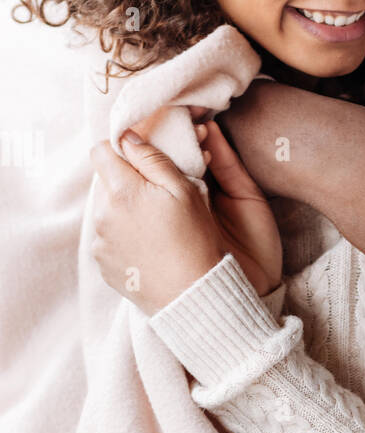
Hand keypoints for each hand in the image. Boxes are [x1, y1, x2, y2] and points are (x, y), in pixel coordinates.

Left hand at [89, 126, 280, 315]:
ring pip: (107, 211)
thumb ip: (153, 158)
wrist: (193, 296)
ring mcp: (100, 243)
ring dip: (125, 210)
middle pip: (105, 183)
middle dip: (127, 182)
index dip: (120, 149)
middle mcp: (102, 215)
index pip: (100, 151)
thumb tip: (128, 137)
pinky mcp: (103, 265)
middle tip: (158, 196)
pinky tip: (151, 247)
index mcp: (121, 191)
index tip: (140, 158)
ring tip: (157, 225)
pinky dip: (125, 237)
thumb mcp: (185, 190)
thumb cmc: (196, 240)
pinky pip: (109, 239)